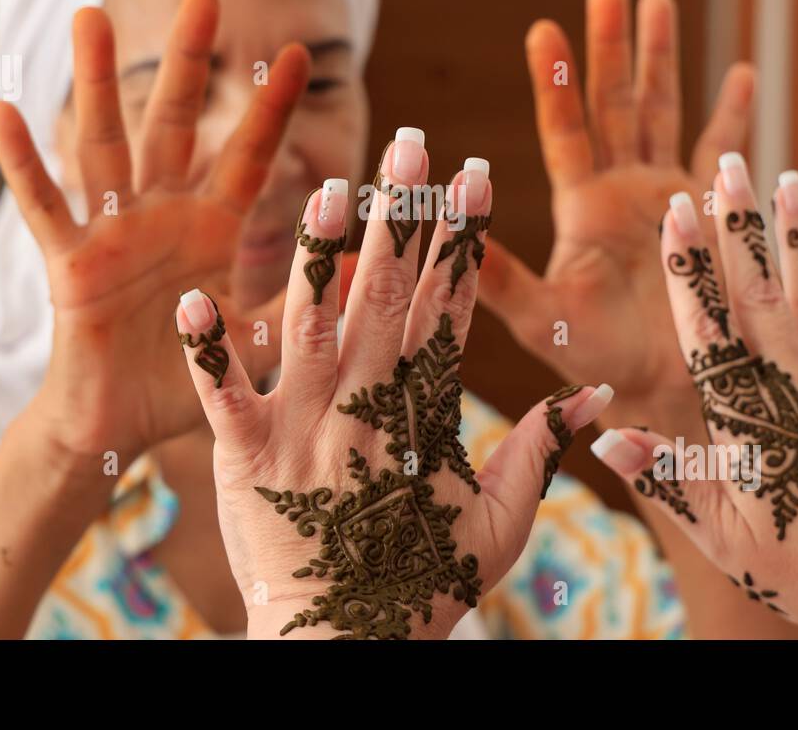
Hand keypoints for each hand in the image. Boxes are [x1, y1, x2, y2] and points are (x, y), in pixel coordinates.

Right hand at [0, 0, 307, 470]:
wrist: (121, 428)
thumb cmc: (186, 383)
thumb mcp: (253, 340)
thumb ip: (299, 306)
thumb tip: (361, 272)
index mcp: (214, 230)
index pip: (247, 155)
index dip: (270, 107)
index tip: (296, 50)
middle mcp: (163, 215)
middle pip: (175, 124)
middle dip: (188, 61)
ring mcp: (112, 231)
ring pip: (104, 142)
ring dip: (95, 80)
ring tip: (90, 13)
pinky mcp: (68, 262)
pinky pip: (44, 205)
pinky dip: (22, 161)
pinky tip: (2, 110)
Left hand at [176, 134, 611, 638]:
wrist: (347, 650)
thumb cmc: (424, 585)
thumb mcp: (501, 522)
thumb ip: (545, 451)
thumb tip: (599, 395)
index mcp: (425, 414)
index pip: (449, 310)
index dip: (463, 242)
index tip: (475, 177)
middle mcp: (366, 407)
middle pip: (384, 298)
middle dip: (399, 219)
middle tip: (409, 147)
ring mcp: (302, 428)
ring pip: (311, 327)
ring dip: (319, 257)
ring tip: (326, 188)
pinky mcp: (245, 456)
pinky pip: (221, 395)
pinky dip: (209, 348)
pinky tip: (198, 297)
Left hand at [477, 0, 752, 434]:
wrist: (673, 395)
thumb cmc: (602, 363)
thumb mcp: (542, 316)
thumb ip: (496, 272)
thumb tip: (444, 222)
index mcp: (581, 208)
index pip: (566, 130)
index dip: (558, 80)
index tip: (543, 27)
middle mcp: (623, 193)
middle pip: (614, 103)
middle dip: (611, 44)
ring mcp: (670, 197)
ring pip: (664, 112)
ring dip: (662, 58)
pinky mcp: (715, 213)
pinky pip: (726, 153)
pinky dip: (735, 114)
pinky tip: (742, 71)